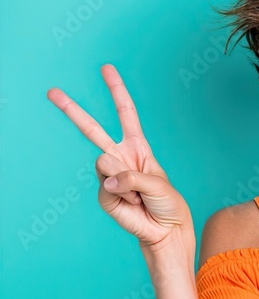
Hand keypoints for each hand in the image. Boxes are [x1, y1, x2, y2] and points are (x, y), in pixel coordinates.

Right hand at [47, 64, 192, 248]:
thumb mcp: (157, 183)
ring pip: (102, 161)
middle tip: (51, 91)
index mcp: (137, 147)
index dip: (116, 91)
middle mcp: (120, 157)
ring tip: (138, 194)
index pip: (125, 114)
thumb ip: (132, 176)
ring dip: (124, 178)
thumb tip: (108, 180)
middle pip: (92, 129)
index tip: (106, 68)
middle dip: (71, 110)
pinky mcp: (105, 195)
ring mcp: (110, 175)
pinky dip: (123, 195)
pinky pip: (107, 186)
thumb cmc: (167, 203)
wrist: (166, 230)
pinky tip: (132, 204)